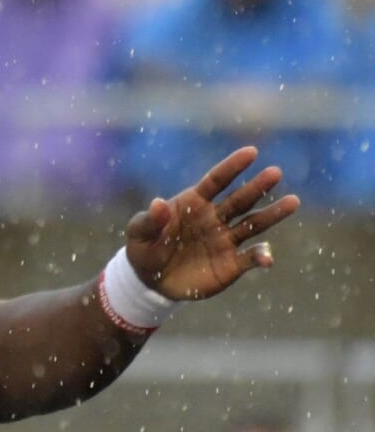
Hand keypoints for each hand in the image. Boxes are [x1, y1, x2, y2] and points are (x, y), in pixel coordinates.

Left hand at [126, 146, 298, 301]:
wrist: (150, 280)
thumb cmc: (143, 248)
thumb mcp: (138, 233)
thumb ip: (149, 220)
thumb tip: (158, 204)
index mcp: (193, 203)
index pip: (216, 181)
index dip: (232, 167)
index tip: (251, 152)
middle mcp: (214, 218)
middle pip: (240, 199)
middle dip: (258, 186)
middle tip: (276, 172)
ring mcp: (225, 240)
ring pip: (253, 224)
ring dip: (272, 214)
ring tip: (293, 201)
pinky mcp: (231, 265)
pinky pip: (250, 259)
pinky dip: (260, 256)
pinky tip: (267, 257)